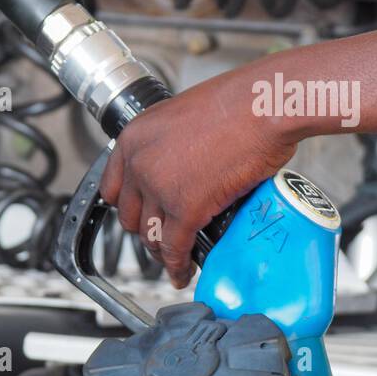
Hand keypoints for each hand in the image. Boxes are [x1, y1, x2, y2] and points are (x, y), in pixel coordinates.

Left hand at [100, 68, 297, 287]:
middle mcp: (140, 162)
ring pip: (150, 235)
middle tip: (161, 236)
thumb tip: (185, 163)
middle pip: (130, 215)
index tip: (139, 214)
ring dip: (161, 252)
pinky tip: (183, 272)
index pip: (114, 186)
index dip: (129, 206)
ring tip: (174, 259)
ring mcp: (160, 187)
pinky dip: (177, 265)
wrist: (262, 106)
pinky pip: (175, 247)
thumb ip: (174, 142)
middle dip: (145, 230)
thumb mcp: (187, 115)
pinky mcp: (186, 208)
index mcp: (136, 137)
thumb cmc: (240, 103)